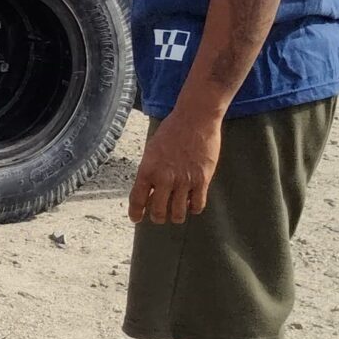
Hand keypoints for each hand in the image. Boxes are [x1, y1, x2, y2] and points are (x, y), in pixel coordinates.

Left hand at [129, 104, 220, 224]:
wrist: (195, 119)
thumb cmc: (171, 131)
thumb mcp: (151, 150)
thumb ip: (149, 171)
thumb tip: (149, 190)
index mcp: (148, 169)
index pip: (137, 200)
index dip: (136, 213)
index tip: (136, 218)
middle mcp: (165, 178)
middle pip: (159, 213)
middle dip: (157, 217)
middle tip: (159, 215)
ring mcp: (184, 181)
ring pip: (179, 213)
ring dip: (176, 216)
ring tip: (176, 212)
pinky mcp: (202, 180)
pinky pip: (197, 205)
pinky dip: (193, 208)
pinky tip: (191, 202)